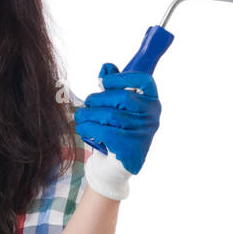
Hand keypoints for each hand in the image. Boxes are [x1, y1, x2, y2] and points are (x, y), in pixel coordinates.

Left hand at [73, 64, 160, 197]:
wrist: (114, 166)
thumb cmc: (115, 130)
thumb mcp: (116, 107)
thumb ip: (113, 86)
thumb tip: (107, 67)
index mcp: (151, 101)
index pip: (144, 80)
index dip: (121, 78)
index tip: (102, 82)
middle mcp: (152, 117)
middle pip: (122, 98)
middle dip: (97, 99)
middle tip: (86, 104)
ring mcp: (143, 133)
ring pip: (109, 116)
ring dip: (88, 114)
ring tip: (80, 117)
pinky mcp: (130, 148)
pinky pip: (104, 131)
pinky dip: (87, 128)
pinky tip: (82, 128)